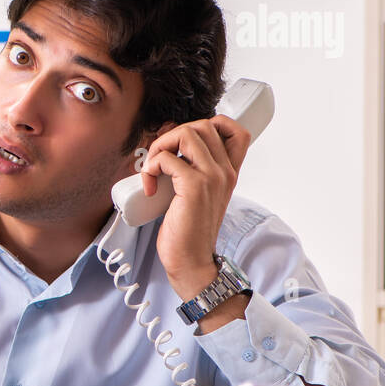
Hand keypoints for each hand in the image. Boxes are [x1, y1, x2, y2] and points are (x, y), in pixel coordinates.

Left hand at [139, 115, 251, 300]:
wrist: (191, 261)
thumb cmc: (188, 231)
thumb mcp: (199, 195)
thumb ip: (193, 172)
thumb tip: (169, 149)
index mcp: (228, 172)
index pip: (235, 130)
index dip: (208, 124)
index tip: (182, 144)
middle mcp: (225, 171)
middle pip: (203, 124)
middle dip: (172, 135)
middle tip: (160, 159)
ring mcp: (212, 177)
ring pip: (186, 133)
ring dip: (160, 146)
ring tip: (154, 169)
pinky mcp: (194, 187)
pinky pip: (166, 158)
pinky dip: (151, 167)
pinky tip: (149, 186)